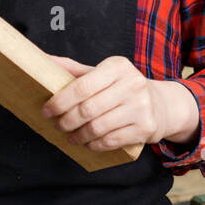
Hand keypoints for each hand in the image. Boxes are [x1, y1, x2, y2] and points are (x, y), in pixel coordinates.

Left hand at [42, 55, 200, 151]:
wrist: (161, 104)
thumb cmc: (122, 87)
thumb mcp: (103, 73)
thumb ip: (74, 69)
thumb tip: (43, 60)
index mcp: (118, 66)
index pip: (82, 86)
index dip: (60, 101)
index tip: (47, 110)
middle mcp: (133, 84)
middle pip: (88, 109)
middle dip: (66, 121)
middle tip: (57, 125)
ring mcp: (141, 107)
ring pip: (98, 127)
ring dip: (78, 135)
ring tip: (70, 135)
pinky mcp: (145, 127)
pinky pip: (111, 141)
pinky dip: (94, 144)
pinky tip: (87, 142)